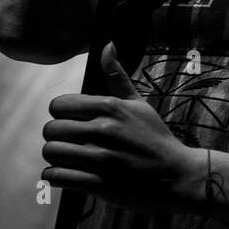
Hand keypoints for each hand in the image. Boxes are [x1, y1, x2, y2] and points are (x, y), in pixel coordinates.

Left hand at [40, 41, 202, 211]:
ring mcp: (101, 158)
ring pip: (51, 153)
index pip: (58, 105)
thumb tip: (107, 45)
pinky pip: (57, 177)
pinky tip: (69, 176)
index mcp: (110, 107)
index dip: (61, 116)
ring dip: (56, 158)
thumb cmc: (156, 139)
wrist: (177, 175)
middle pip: (51, 129)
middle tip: (71, 144)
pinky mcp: (99, 183)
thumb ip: (117, 76)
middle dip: (57, 138)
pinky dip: (56, 178)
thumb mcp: (139, 104)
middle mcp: (104, 130)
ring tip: (70, 160)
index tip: (73, 124)